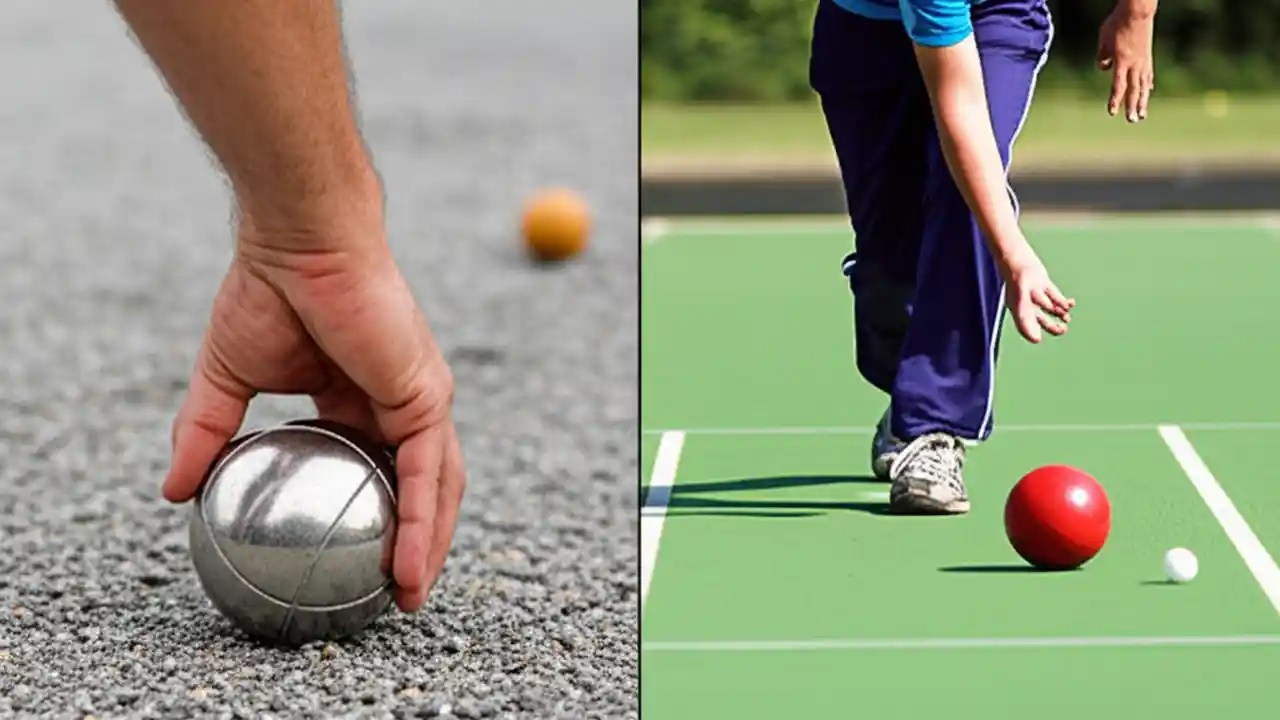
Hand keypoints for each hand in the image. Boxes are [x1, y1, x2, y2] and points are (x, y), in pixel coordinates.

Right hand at [164, 206, 465, 612]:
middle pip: (421, 487)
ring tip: (407, 597)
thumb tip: (173, 492)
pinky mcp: (426, 396)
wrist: (296, 243)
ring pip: (437, 489)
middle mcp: (401, 402)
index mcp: (361, 400)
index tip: (358, 563)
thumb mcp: (228, 378)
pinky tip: (410, 566)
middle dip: (415, 543)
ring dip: (428, 546)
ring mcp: (420, 400)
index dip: (378, 516)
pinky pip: (429, 473)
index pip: (382, 470)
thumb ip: (208, 433)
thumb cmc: (268, 293)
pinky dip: (423, 522)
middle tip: (393, 595)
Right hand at [1003, 249, 1074, 343]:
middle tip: (1063, 330)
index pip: (1025, 325)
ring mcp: (1035, 292)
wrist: (1017, 258)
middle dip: (1051, 325)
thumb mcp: (1021, 302)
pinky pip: (1053, 295)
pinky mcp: (1042, 283)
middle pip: (1039, 318)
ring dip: (1058, 313)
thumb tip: (1035, 340)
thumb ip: (1026, 321)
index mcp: (1018, 309)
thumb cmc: (1016, 280)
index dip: (1032, 332)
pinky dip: (1061, 301)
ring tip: (1067, 318)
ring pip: (1048, 307)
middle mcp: (1026, 302)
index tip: (1040, 339)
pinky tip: (1069, 304)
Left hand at [1096, 5, 1155, 121]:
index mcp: (1122, 61)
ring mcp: (1143, 60)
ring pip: (1143, 85)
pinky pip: (1148, 74)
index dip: (1115, 100)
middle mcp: (1134, 64)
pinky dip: (1147, 85)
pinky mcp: (1148, 56)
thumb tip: (1104, 69)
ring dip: (1142, 101)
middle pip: (1133, 89)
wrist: (1137, 11)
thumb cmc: (1117, 23)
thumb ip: (1102, 56)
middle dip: (1132, 106)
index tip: (1112, 112)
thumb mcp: (1103, 39)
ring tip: (1142, 115)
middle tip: (1132, 121)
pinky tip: (1147, 92)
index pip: (1118, 86)